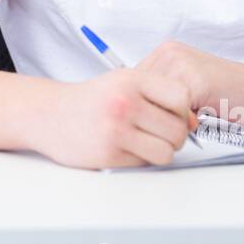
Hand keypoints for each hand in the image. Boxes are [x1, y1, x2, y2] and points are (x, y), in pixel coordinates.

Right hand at [37, 66, 198, 169]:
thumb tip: (192, 121)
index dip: (183, 110)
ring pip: (167, 151)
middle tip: (161, 133)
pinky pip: (145, 163)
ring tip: (147, 142)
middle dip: (176, 136)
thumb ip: (158, 96)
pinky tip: (126, 147)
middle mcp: (124, 102)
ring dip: (162, 151)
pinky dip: (141, 159)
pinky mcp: (108, 154)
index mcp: (131, 79)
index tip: (173, 113)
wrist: (50, 114)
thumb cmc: (93, 99)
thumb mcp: (124, 83)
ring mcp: (116, 130)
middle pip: (178, 130)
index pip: (181, 97)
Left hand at [136, 40, 243, 127]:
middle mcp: (170, 53)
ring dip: (169, 119)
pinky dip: (184, 122)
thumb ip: (160, 93)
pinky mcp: (195, 79)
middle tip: (179, 121)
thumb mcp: (187, 88)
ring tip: (191, 119)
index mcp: (166, 53)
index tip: (153, 116)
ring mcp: (181, 63)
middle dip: (152, 113)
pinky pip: (175, 110)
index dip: (141, 106)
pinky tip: (200, 120)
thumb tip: (133, 110)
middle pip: (139, 94)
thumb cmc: (230, 94)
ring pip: (155, 103)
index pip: (131, 84)